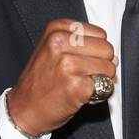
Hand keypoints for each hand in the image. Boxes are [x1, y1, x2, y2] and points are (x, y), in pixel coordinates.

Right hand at [7, 20, 116, 134]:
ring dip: (101, 80)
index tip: (81, 61)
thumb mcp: (52, 50)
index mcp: (56, 29)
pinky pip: (104, 86)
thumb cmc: (40, 81)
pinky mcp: (76, 85)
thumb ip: (82, 46)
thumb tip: (114, 58)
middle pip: (107, 49)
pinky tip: (78, 96)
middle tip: (83, 75)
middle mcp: (60, 42)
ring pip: (109, 68)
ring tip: (79, 85)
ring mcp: (68, 64)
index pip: (100, 33)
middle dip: (102, 64)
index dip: (96, 50)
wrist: (24, 109)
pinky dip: (97, 94)